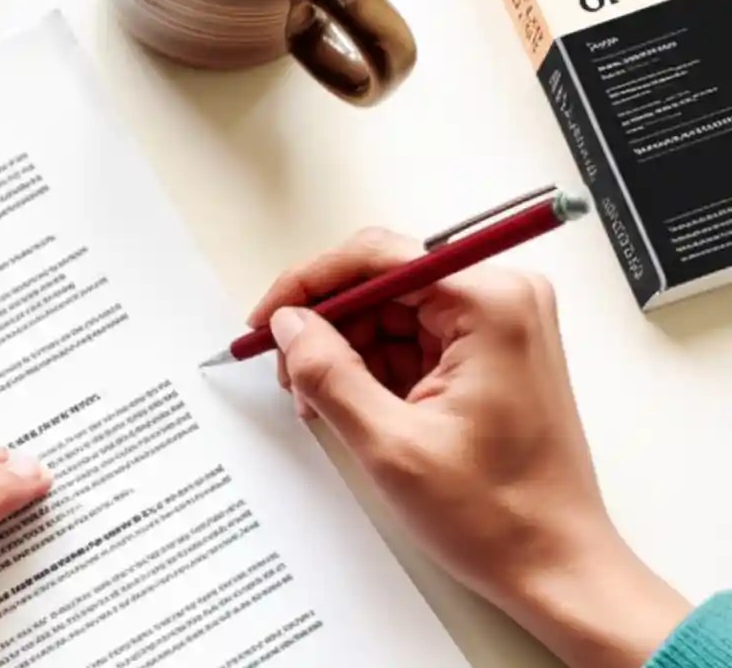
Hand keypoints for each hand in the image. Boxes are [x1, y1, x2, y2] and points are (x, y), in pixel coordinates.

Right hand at [249, 228, 689, 667]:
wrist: (555, 566)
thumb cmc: (500, 515)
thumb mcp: (390, 444)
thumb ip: (328, 373)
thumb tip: (289, 324)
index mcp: (489, 304)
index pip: (378, 257)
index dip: (310, 283)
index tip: (269, 316)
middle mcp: (501, 299)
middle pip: (382, 282)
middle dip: (327, 326)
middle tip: (287, 371)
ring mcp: (498, 326)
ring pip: (392, 314)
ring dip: (346, 352)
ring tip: (319, 402)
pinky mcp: (490, 354)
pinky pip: (413, 341)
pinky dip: (374, 370)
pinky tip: (350, 405)